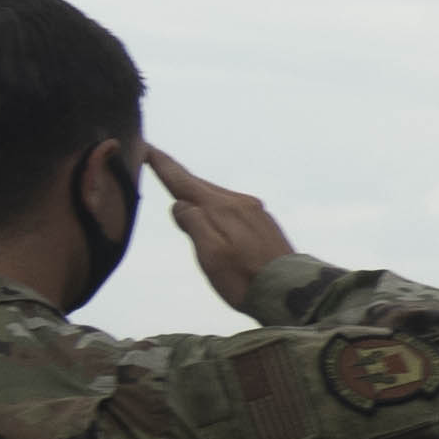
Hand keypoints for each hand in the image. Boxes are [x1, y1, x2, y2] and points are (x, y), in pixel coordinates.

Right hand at [140, 144, 299, 303]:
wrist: (292, 292)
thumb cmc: (245, 279)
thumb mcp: (210, 255)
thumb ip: (193, 224)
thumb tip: (180, 204)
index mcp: (222, 208)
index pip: (184, 181)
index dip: (163, 165)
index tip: (146, 146)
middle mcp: (240, 202)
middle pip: (200, 185)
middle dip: (178, 175)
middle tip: (157, 160)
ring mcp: (256, 211)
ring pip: (217, 195)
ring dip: (197, 192)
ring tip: (181, 188)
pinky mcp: (265, 223)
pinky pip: (232, 206)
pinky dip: (216, 205)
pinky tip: (214, 214)